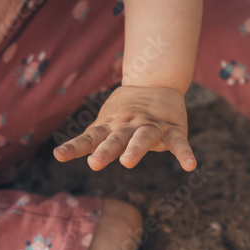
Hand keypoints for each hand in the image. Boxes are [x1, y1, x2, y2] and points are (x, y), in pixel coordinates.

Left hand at [54, 85, 195, 171]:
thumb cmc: (128, 111)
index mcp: (112, 126)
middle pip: (116, 138)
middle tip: (94, 163)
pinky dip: (185, 153)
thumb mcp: (108, 123)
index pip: (91, 137)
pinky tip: (190, 166)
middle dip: (106, 150)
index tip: (59, 156)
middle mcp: (129, 126)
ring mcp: (151, 127)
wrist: (157, 83)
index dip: (75, 147)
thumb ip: (92, 140)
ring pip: (143, 137)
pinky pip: (179, 142)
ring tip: (128, 163)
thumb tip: (60, 154)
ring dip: (136, 149)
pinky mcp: (172, 129)